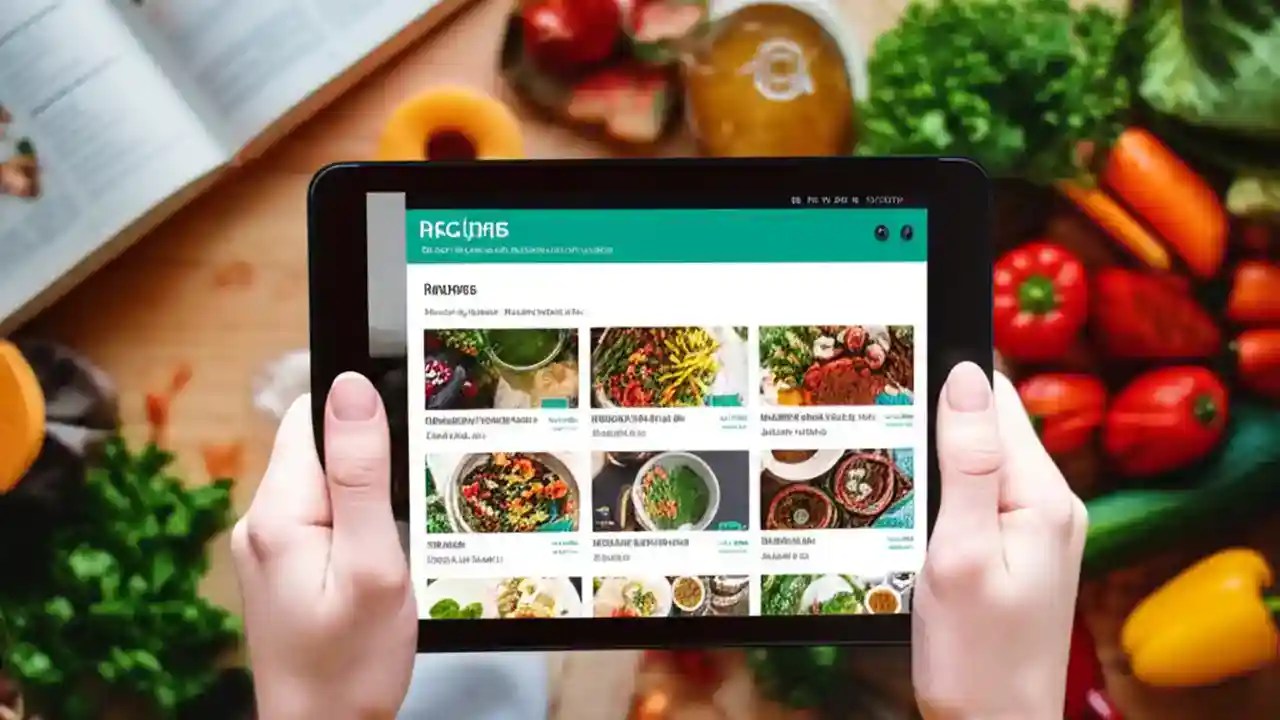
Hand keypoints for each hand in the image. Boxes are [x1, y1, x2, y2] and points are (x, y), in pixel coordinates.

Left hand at [232, 373, 415, 718]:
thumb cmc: (351, 663)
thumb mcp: (373, 563)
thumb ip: (361, 475)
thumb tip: (350, 388)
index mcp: (278, 511)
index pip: (311, 417)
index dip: (361, 421)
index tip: (398, 458)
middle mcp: (260, 521)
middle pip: (318, 449)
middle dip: (368, 471)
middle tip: (399, 522)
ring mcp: (266, 546)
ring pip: (324, 486)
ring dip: (364, 505)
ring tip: (390, 550)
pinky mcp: (280, 567)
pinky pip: (319, 519)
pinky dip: (354, 530)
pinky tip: (374, 566)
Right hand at [914, 363, 1087, 719]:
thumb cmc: (976, 658)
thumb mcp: (960, 553)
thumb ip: (967, 463)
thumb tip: (967, 376)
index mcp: (1042, 496)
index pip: (996, 400)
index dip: (944, 384)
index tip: (892, 391)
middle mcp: (1050, 504)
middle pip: (988, 426)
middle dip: (934, 424)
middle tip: (880, 447)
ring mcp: (1037, 528)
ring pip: (979, 461)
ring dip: (934, 462)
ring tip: (892, 487)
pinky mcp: (1018, 551)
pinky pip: (979, 496)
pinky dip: (943, 495)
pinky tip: (914, 517)